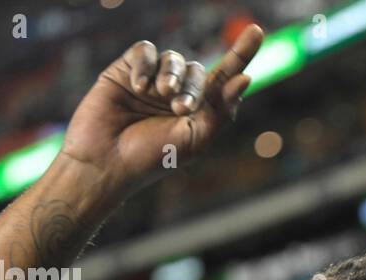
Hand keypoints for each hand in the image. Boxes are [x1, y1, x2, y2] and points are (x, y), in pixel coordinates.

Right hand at [60, 23, 263, 196]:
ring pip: (173, 58)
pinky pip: (146, 51)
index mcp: (198, 112)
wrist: (107, 161)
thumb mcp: (195, 139)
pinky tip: (138, 86)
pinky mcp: (127, 71)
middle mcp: (178, 94)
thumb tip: (246, 78)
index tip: (257, 32)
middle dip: (194, 86)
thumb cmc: (152, 158)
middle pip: (198, 71)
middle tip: (181, 108)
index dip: (241, 54)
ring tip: (162, 95)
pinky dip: (146, 65)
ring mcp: (152, 81)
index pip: (224, 78)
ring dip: (171, 75)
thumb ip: (221, 110)